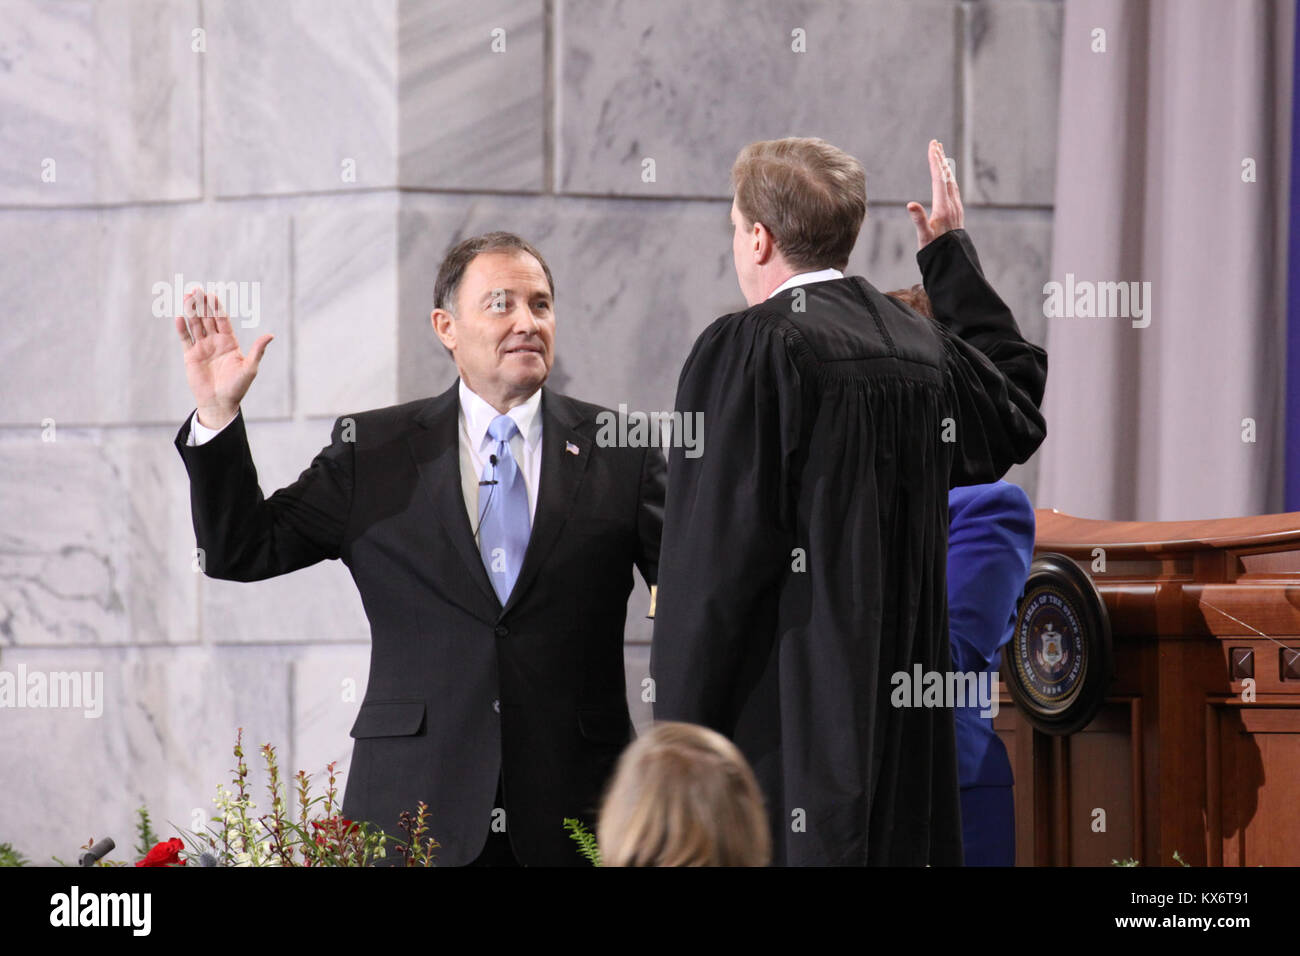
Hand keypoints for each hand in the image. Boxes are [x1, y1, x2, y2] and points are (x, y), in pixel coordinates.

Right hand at [174, 290, 272, 429]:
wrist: (220, 403)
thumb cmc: (237, 387)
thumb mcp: (250, 368)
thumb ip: (258, 351)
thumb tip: (270, 335)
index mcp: (229, 342)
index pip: (222, 320)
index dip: (217, 308)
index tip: (212, 295)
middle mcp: (215, 342)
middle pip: (207, 319)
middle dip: (202, 305)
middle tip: (197, 290)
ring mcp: (202, 348)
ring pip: (195, 325)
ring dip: (191, 312)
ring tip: (187, 297)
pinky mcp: (190, 356)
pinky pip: (185, 339)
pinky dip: (182, 328)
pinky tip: (179, 317)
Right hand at [906, 139, 963, 250]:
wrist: (953, 260)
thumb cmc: (936, 249)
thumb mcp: (924, 236)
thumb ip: (918, 219)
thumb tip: (910, 205)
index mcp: (943, 206)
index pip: (939, 178)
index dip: (935, 161)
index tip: (932, 146)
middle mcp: (952, 204)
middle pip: (947, 176)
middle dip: (940, 158)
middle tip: (935, 143)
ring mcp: (956, 207)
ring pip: (951, 181)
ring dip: (945, 167)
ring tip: (941, 156)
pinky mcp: (957, 212)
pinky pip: (953, 189)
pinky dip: (949, 178)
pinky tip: (947, 178)